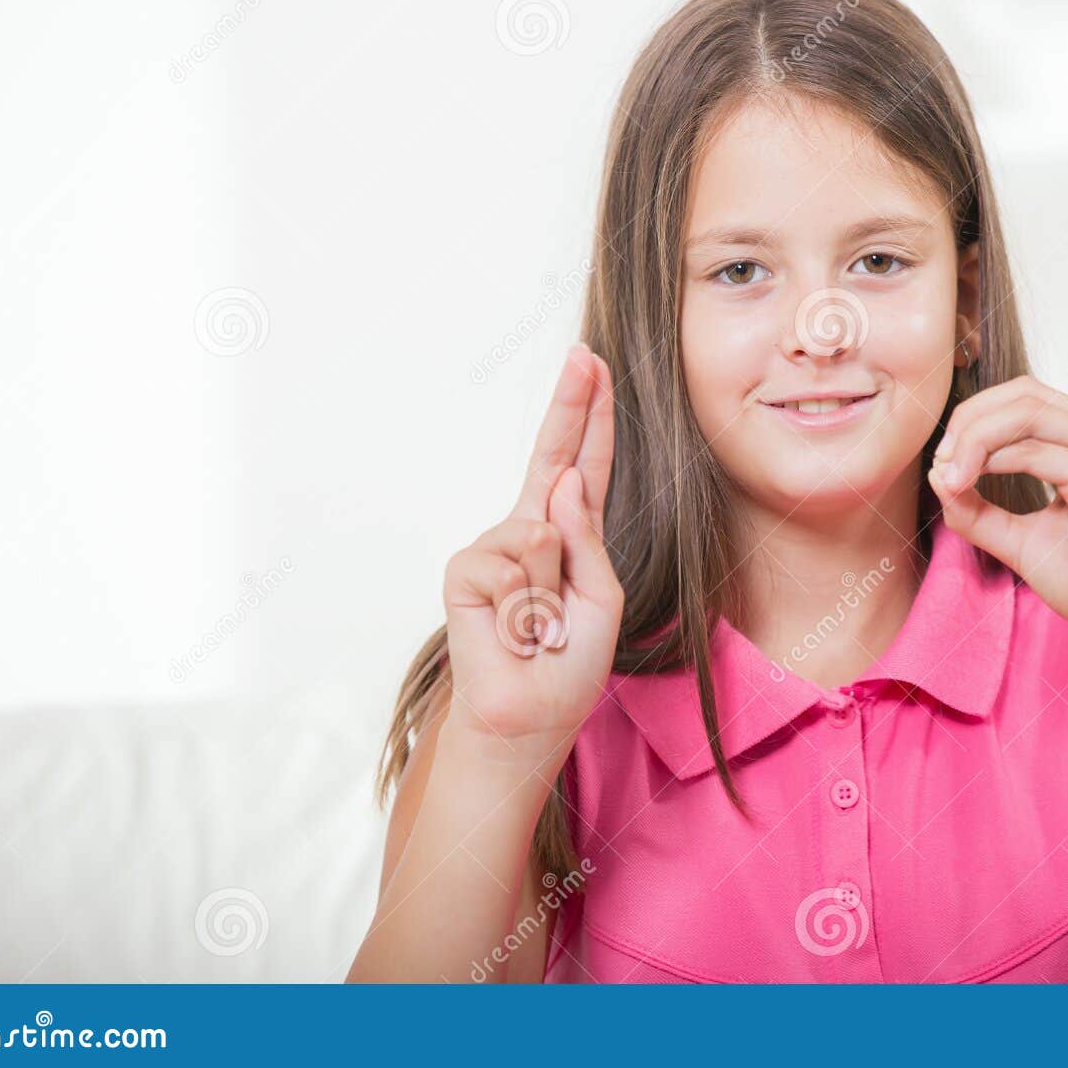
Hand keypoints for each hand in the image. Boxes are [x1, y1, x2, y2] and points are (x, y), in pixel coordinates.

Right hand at [441, 344, 624, 749]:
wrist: (531, 714)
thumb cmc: (569, 661)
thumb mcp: (600, 596)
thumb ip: (585, 538)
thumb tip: (558, 482)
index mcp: (570, 534)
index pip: (582, 465)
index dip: (589, 417)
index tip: (593, 366)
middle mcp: (530, 530)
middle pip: (553, 456)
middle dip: (571, 404)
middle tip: (585, 354)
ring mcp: (495, 548)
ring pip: (541, 538)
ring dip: (551, 593)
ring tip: (543, 628)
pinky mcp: (466, 571)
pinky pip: (511, 566)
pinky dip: (526, 607)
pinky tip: (518, 632)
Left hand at [927, 375, 1067, 662]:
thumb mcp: (1018, 540)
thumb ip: (977, 510)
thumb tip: (937, 475)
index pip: (1025, 398)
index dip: (975, 417)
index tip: (943, 460)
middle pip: (1024, 393)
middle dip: (970, 419)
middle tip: (940, 459)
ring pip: (1028, 412)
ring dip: (975, 438)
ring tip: (949, 475)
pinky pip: (1039, 452)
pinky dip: (994, 461)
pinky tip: (968, 483)